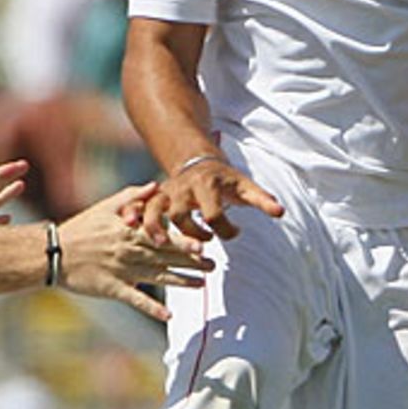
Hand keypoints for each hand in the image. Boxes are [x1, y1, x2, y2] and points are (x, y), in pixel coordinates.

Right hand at [59, 184, 212, 322]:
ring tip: (202, 285)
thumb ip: (133, 196)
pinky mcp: (114, 289)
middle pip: (167, 258)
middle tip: (213, 266)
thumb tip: (155, 185)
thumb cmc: (81, 228)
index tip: (204, 245)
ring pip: (158, 278)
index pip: (163, 237)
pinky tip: (169, 316)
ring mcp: (123, 272)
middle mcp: (131, 252)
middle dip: (191, 263)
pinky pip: (136, 300)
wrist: (54, 252)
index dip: (184, 242)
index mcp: (130, 232)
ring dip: (181, 282)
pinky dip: (152, 308)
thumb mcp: (106, 206)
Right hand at [125, 156, 283, 241]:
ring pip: (155, 211)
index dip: (225, 227)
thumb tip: (280, 212)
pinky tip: (127, 225)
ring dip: (156, 227)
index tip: (235, 232)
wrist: (197, 160)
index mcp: (206, 185)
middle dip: (190, 232)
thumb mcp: (244, 186)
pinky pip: (139, 208)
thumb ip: (261, 199)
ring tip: (159, 243)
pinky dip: (132, 214)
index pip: (214, 212)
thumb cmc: (223, 179)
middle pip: (181, 214)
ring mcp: (166, 193)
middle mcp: (183, 189)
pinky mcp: (154, 199)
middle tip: (202, 248)